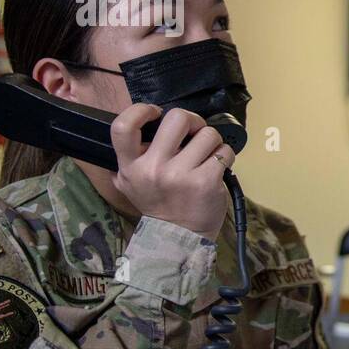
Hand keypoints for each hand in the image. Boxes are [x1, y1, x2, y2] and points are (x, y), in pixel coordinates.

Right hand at [110, 104, 234, 239]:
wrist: (178, 238)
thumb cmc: (159, 204)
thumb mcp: (130, 183)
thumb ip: (131, 156)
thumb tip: (143, 124)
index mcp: (130, 166)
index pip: (123, 126)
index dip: (141, 110)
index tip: (156, 113)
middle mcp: (153, 169)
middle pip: (177, 118)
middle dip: (193, 121)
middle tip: (195, 133)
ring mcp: (180, 175)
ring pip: (208, 134)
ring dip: (212, 142)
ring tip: (206, 157)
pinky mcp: (206, 181)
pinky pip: (224, 152)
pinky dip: (225, 156)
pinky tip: (217, 168)